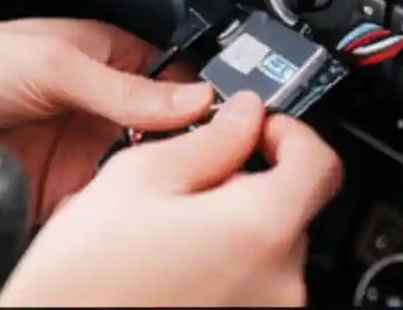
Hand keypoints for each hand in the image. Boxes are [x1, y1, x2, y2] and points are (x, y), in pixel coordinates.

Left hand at [0, 18, 213, 222]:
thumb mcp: (54, 65)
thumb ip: (126, 89)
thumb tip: (192, 100)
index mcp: (103, 56)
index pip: (173, 79)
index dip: (200, 101)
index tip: (225, 124)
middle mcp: (95, 105)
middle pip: (161, 132)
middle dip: (181, 149)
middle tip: (201, 162)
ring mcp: (76, 152)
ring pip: (136, 175)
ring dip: (149, 184)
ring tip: (162, 188)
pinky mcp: (55, 194)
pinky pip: (99, 210)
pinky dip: (113, 215)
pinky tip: (120, 212)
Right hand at [0, 91, 343, 307]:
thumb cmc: (82, 281)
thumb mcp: (137, 178)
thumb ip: (208, 139)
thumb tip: (244, 115)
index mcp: (261, 227)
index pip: (320, 161)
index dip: (288, 132)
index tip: (257, 128)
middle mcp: (280, 281)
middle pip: (288, 206)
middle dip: (245, 183)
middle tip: (184, 182)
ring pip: (265, 248)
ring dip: (229, 228)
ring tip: (163, 233)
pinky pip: (250, 287)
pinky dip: (222, 268)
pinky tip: (169, 267)